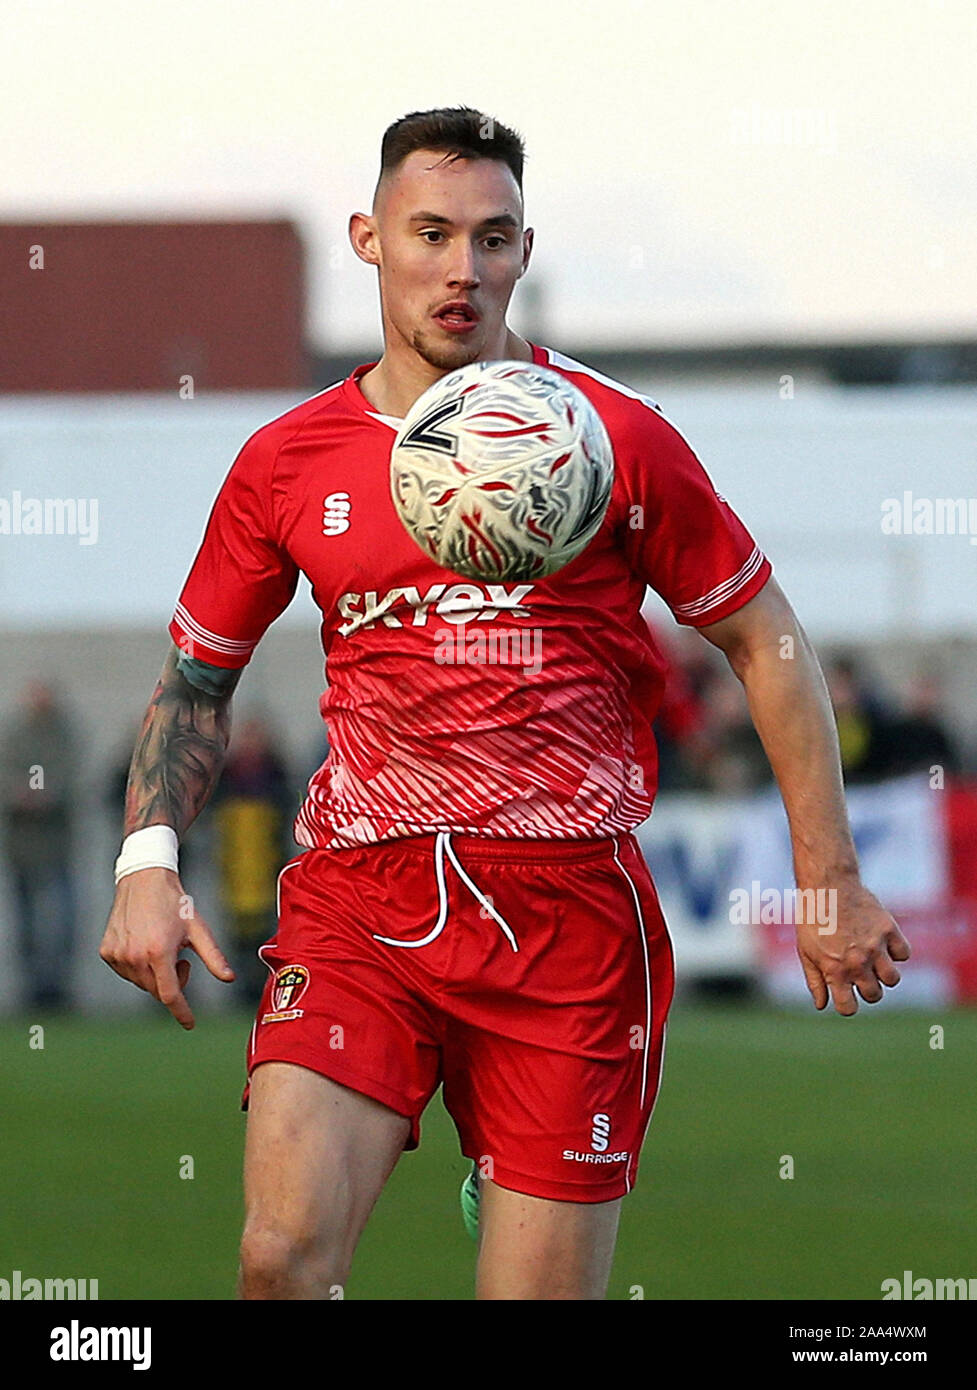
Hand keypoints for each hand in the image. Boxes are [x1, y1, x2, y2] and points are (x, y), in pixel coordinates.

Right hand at [99, 868, 234, 1028]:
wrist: (144, 880)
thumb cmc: (175, 904)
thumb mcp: (198, 929)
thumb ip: (214, 957)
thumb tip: (230, 978)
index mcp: (159, 952)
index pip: (169, 995)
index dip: (181, 1011)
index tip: (190, 1023)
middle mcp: (134, 956)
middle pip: (157, 990)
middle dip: (173, 983)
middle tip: (183, 961)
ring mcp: (117, 955)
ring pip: (141, 983)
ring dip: (155, 975)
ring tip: (163, 948)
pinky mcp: (106, 951)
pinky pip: (126, 972)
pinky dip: (139, 967)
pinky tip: (145, 945)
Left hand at [795, 878, 910, 1015]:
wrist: (828, 885)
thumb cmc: (813, 919)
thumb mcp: (806, 951)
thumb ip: (815, 981)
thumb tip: (821, 1005)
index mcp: (835, 971)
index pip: (849, 1008)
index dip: (847, 1005)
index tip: (846, 995)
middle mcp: (857, 963)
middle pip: (874, 996)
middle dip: (867, 990)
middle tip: (860, 974)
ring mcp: (876, 947)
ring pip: (893, 979)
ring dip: (884, 975)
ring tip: (874, 961)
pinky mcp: (889, 930)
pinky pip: (904, 954)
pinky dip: (897, 952)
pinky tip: (884, 943)